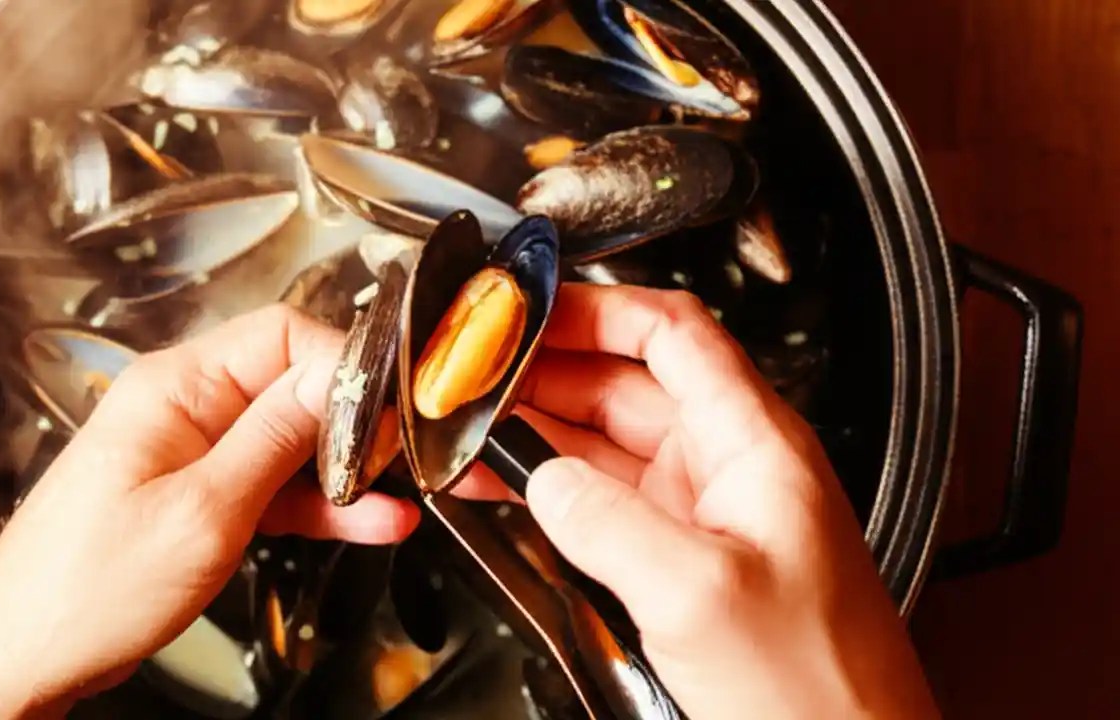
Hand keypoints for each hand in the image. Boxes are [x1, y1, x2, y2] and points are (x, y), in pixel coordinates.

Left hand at [0, 305, 420, 718]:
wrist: (25, 658)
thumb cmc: (83, 590)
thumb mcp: (203, 512)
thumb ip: (275, 441)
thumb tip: (334, 381)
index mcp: (175, 388)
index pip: (284, 336)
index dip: (347, 366)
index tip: (391, 407)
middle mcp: (188, 408)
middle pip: (297, 386)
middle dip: (363, 419)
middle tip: (414, 452)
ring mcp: (197, 453)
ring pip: (297, 441)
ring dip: (353, 469)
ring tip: (408, 492)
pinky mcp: (205, 495)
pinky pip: (279, 486)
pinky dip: (325, 504)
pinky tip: (372, 520)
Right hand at [508, 284, 939, 718]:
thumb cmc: (817, 686)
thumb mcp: (699, 593)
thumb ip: (610, 523)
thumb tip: (545, 479)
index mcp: (755, 444)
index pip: (675, 334)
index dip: (598, 309)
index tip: (531, 309)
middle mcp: (730, 465)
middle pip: (627, 383)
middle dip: (548, 373)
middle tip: (479, 380)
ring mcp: (704, 512)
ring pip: (608, 442)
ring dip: (541, 433)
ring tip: (477, 434)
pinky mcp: (683, 557)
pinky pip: (606, 502)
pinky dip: (554, 491)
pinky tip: (510, 492)